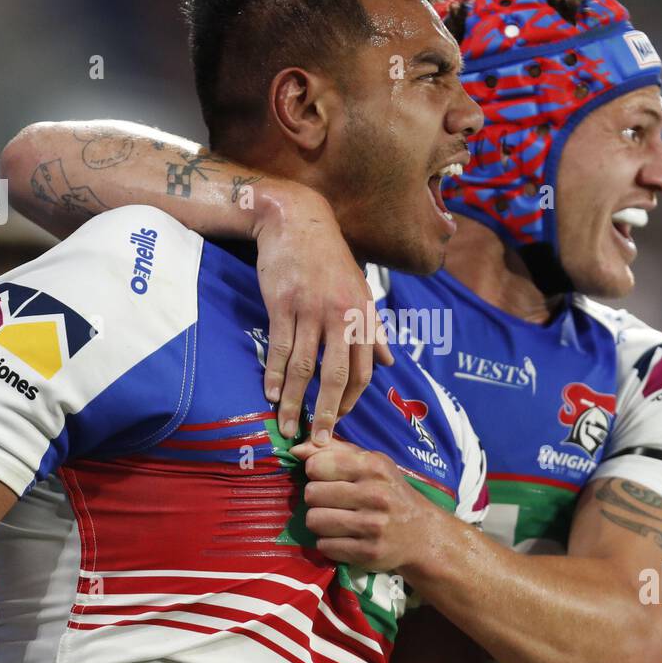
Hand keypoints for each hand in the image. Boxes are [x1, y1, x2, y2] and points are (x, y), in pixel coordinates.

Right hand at [253, 184, 392, 444]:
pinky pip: (278, 347)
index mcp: (361, 316)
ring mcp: (310, 310)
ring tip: (287, 426)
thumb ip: (375, 329)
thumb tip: (390, 363)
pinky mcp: (282, 304)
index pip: (362, 371)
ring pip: (303, 367)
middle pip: (335, 376)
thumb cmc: (331, 259)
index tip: (338, 422)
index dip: (351, 401)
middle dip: (326, 413)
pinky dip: (274, 374)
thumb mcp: (361, 291)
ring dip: (294, 401)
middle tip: (318, 441)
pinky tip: (271, 394)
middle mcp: (340, 316)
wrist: (298, 221)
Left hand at [290, 437, 441, 574]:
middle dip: (316, 499)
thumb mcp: (371, 463)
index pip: (316, 465)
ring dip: (319, 522)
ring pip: (314, 521)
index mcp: (373, 467)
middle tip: (330, 502)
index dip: (314, 472)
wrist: (421, 533)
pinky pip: (325, 546)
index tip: (326, 478)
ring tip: (334, 520)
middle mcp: (375, 494)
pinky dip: (328, 543)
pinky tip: (343, 538)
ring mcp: (372, 526)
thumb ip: (334, 450)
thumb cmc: (389, 491)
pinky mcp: (368, 553)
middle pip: (311, 494)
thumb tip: (296, 449)